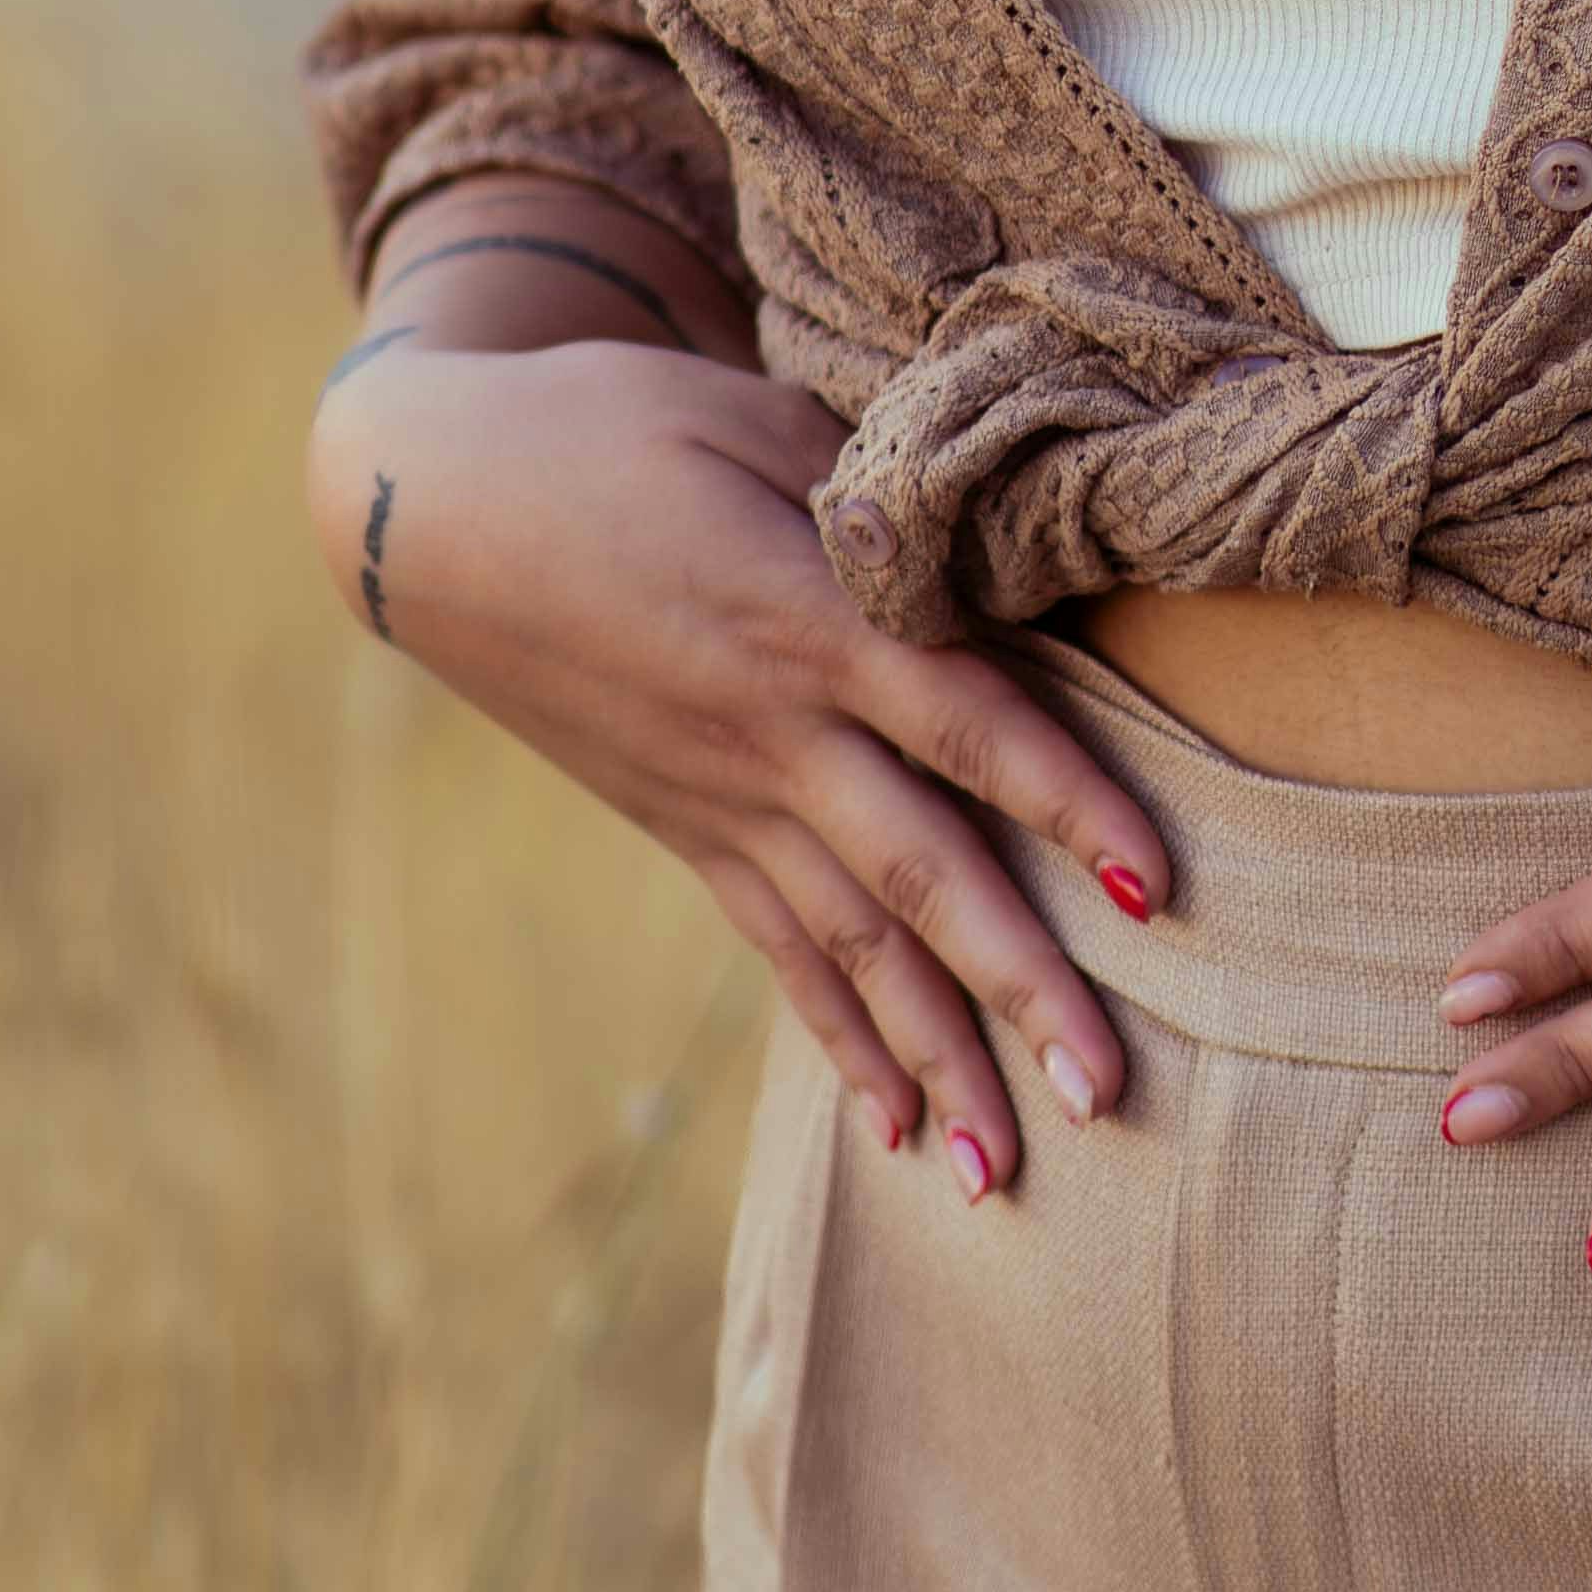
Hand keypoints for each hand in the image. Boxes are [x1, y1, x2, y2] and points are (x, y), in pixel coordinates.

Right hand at [302, 336, 1169, 1193]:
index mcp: (807, 615)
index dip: (1069, 801)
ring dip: (938, 1057)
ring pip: (852, 946)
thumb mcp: (752, 415)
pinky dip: (840, 1039)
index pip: (967, 724)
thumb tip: (1000, 544)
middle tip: (1111, 1091)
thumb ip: (880, 496)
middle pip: (920, 874)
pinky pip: (777, 950)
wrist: (431, 502)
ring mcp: (722, 794)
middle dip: (1021, 986)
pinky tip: (900, 1132)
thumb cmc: (617, 425)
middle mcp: (772, 729)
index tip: (1159, 885)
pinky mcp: (685, 827)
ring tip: (1012, 1175)